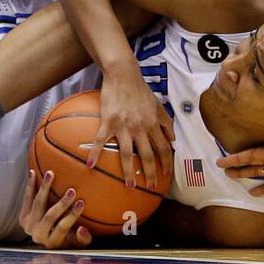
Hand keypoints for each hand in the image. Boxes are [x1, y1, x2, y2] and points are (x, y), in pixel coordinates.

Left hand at [20, 169, 92, 247]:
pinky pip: (27, 199)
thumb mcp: (79, 244)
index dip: (72, 215)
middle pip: (49, 217)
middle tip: (72, 190)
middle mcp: (38, 235)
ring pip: (36, 204)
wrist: (48, 240)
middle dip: (61, 203)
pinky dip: (30, 186)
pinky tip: (32, 173)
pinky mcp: (23, 217)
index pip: (62, 227)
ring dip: (43, 188)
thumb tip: (82, 229)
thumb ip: (83, 239)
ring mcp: (28, 226)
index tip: (81, 202)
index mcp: (52, 242)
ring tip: (50, 174)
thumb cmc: (69, 240)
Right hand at [94, 66, 175, 190]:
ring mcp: (123, 126)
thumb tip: (173, 140)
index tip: (166, 176)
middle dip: (151, 173)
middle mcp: (140, 128)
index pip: (164, 148)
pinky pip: (100, 141)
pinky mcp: (108, 122)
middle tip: (151, 187)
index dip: (167, 163)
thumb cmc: (141, 91)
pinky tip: (90, 165)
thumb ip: (166, 123)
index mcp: (153, 124)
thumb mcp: (159, 105)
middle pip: (148, 155)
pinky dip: (94, 153)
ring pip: (128, 154)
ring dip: (129, 171)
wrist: (123, 76)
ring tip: (130, 185)